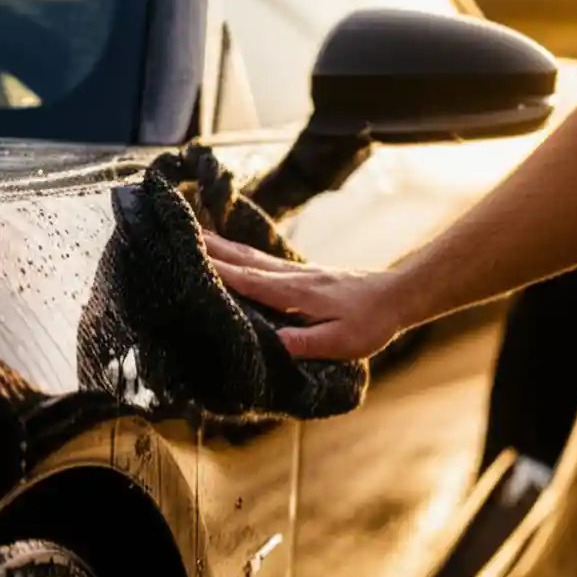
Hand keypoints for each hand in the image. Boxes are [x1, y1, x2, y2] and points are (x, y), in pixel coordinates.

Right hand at [202, 232, 406, 360]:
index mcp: (294, 293)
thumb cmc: (369, 322)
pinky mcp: (300, 274)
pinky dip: (239, 252)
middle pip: (242, 259)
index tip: (189, 256)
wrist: (396, 296)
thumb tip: (271, 344)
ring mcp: (294, 272)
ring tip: (195, 234)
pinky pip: (261, 260)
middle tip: (180, 233)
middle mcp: (290, 277)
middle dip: (210, 247)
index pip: (248, 280)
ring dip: (221, 245)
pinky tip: (232, 250)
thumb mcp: (341, 341)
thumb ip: (306, 342)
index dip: (218, 270)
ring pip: (250, 255)